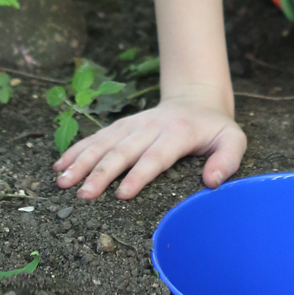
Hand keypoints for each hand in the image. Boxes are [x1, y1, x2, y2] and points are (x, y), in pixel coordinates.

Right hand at [53, 92, 246, 200]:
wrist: (197, 100)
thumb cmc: (215, 129)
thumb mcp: (233, 140)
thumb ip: (228, 159)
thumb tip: (212, 182)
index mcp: (179, 133)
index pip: (156, 156)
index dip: (139, 174)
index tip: (121, 194)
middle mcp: (152, 126)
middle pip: (123, 150)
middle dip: (102, 172)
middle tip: (83, 194)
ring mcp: (134, 124)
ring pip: (104, 142)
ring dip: (82, 161)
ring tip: (62, 181)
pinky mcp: (122, 125)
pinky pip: (97, 137)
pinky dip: (77, 150)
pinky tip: (60, 165)